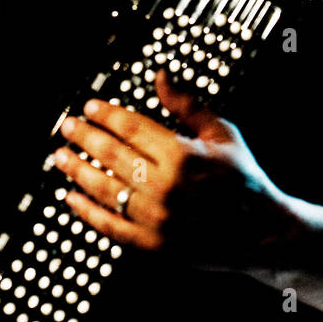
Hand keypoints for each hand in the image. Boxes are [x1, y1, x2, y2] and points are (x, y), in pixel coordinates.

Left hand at [55, 70, 290, 269]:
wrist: (262, 232)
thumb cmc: (242, 179)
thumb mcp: (222, 134)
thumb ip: (186, 105)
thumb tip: (159, 76)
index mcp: (183, 155)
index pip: (131, 128)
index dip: (106, 115)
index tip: (90, 107)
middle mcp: (167, 187)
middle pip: (112, 155)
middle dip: (84, 138)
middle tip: (68, 127)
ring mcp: (158, 218)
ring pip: (104, 189)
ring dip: (77, 171)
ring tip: (60, 157)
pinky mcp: (154, 245)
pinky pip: (110, 226)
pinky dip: (86, 212)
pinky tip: (71, 198)